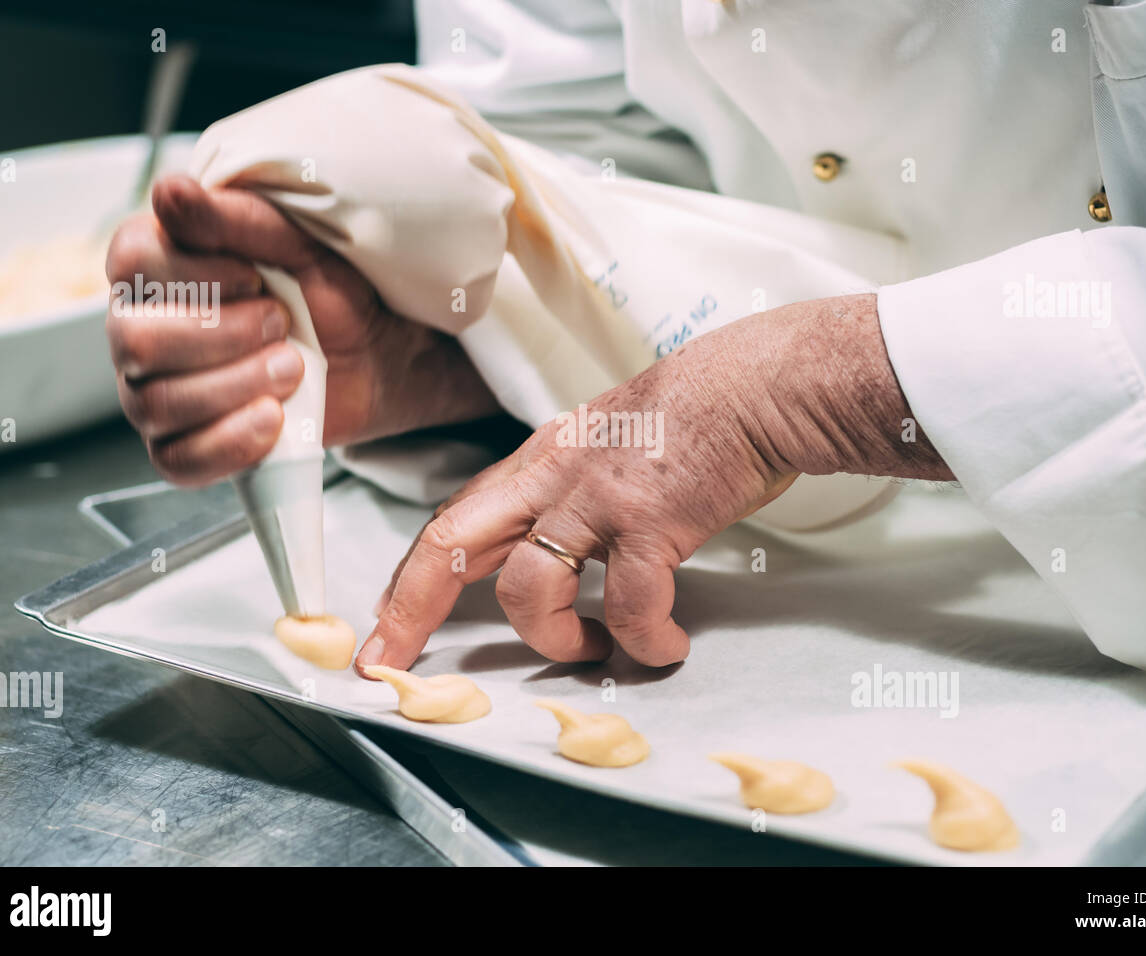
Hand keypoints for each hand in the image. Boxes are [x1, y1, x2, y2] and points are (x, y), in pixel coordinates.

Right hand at [105, 174, 498, 485]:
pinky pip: (177, 459)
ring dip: (238, 383)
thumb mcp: (301, 247)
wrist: (379, 360)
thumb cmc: (332, 297)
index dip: (194, 270)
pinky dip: (231, 441)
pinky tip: (272, 418)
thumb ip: (237, 219)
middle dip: (221, 334)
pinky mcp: (184, 446)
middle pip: (133, 339)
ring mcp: (154, 392)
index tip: (254, 276)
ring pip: (156, 401)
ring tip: (292, 368)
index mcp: (158, 269)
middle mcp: (140, 329)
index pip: (130, 259)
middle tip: (281, 325)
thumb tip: (170, 191)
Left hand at [355, 294, 951, 671]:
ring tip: (595, 650)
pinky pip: (631, 608)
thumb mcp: (609, 442)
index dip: (410, 578)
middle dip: (412, 610)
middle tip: (396, 665)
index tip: (386, 627)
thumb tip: (556, 543)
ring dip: (556, 641)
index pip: (455, 520)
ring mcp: (599, 496)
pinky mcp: (653, 520)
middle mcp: (555, 475)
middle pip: (453, 544)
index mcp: (541, 459)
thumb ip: (573, 489)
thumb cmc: (698, 414)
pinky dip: (645, 642)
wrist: (759, 385)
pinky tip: (666, 645)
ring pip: (532, 591)